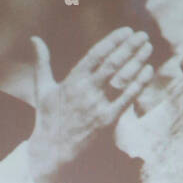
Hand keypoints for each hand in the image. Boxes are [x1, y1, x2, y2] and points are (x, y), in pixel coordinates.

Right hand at [27, 28, 153, 182]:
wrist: (52, 151)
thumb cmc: (48, 118)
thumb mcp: (42, 88)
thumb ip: (42, 62)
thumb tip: (33, 38)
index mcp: (72, 80)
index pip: (96, 55)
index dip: (113, 41)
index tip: (126, 31)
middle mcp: (86, 91)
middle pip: (112, 63)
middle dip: (129, 47)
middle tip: (142, 35)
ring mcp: (97, 106)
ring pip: (121, 79)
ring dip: (137, 61)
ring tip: (148, 48)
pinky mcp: (107, 121)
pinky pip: (127, 99)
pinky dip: (139, 84)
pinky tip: (148, 70)